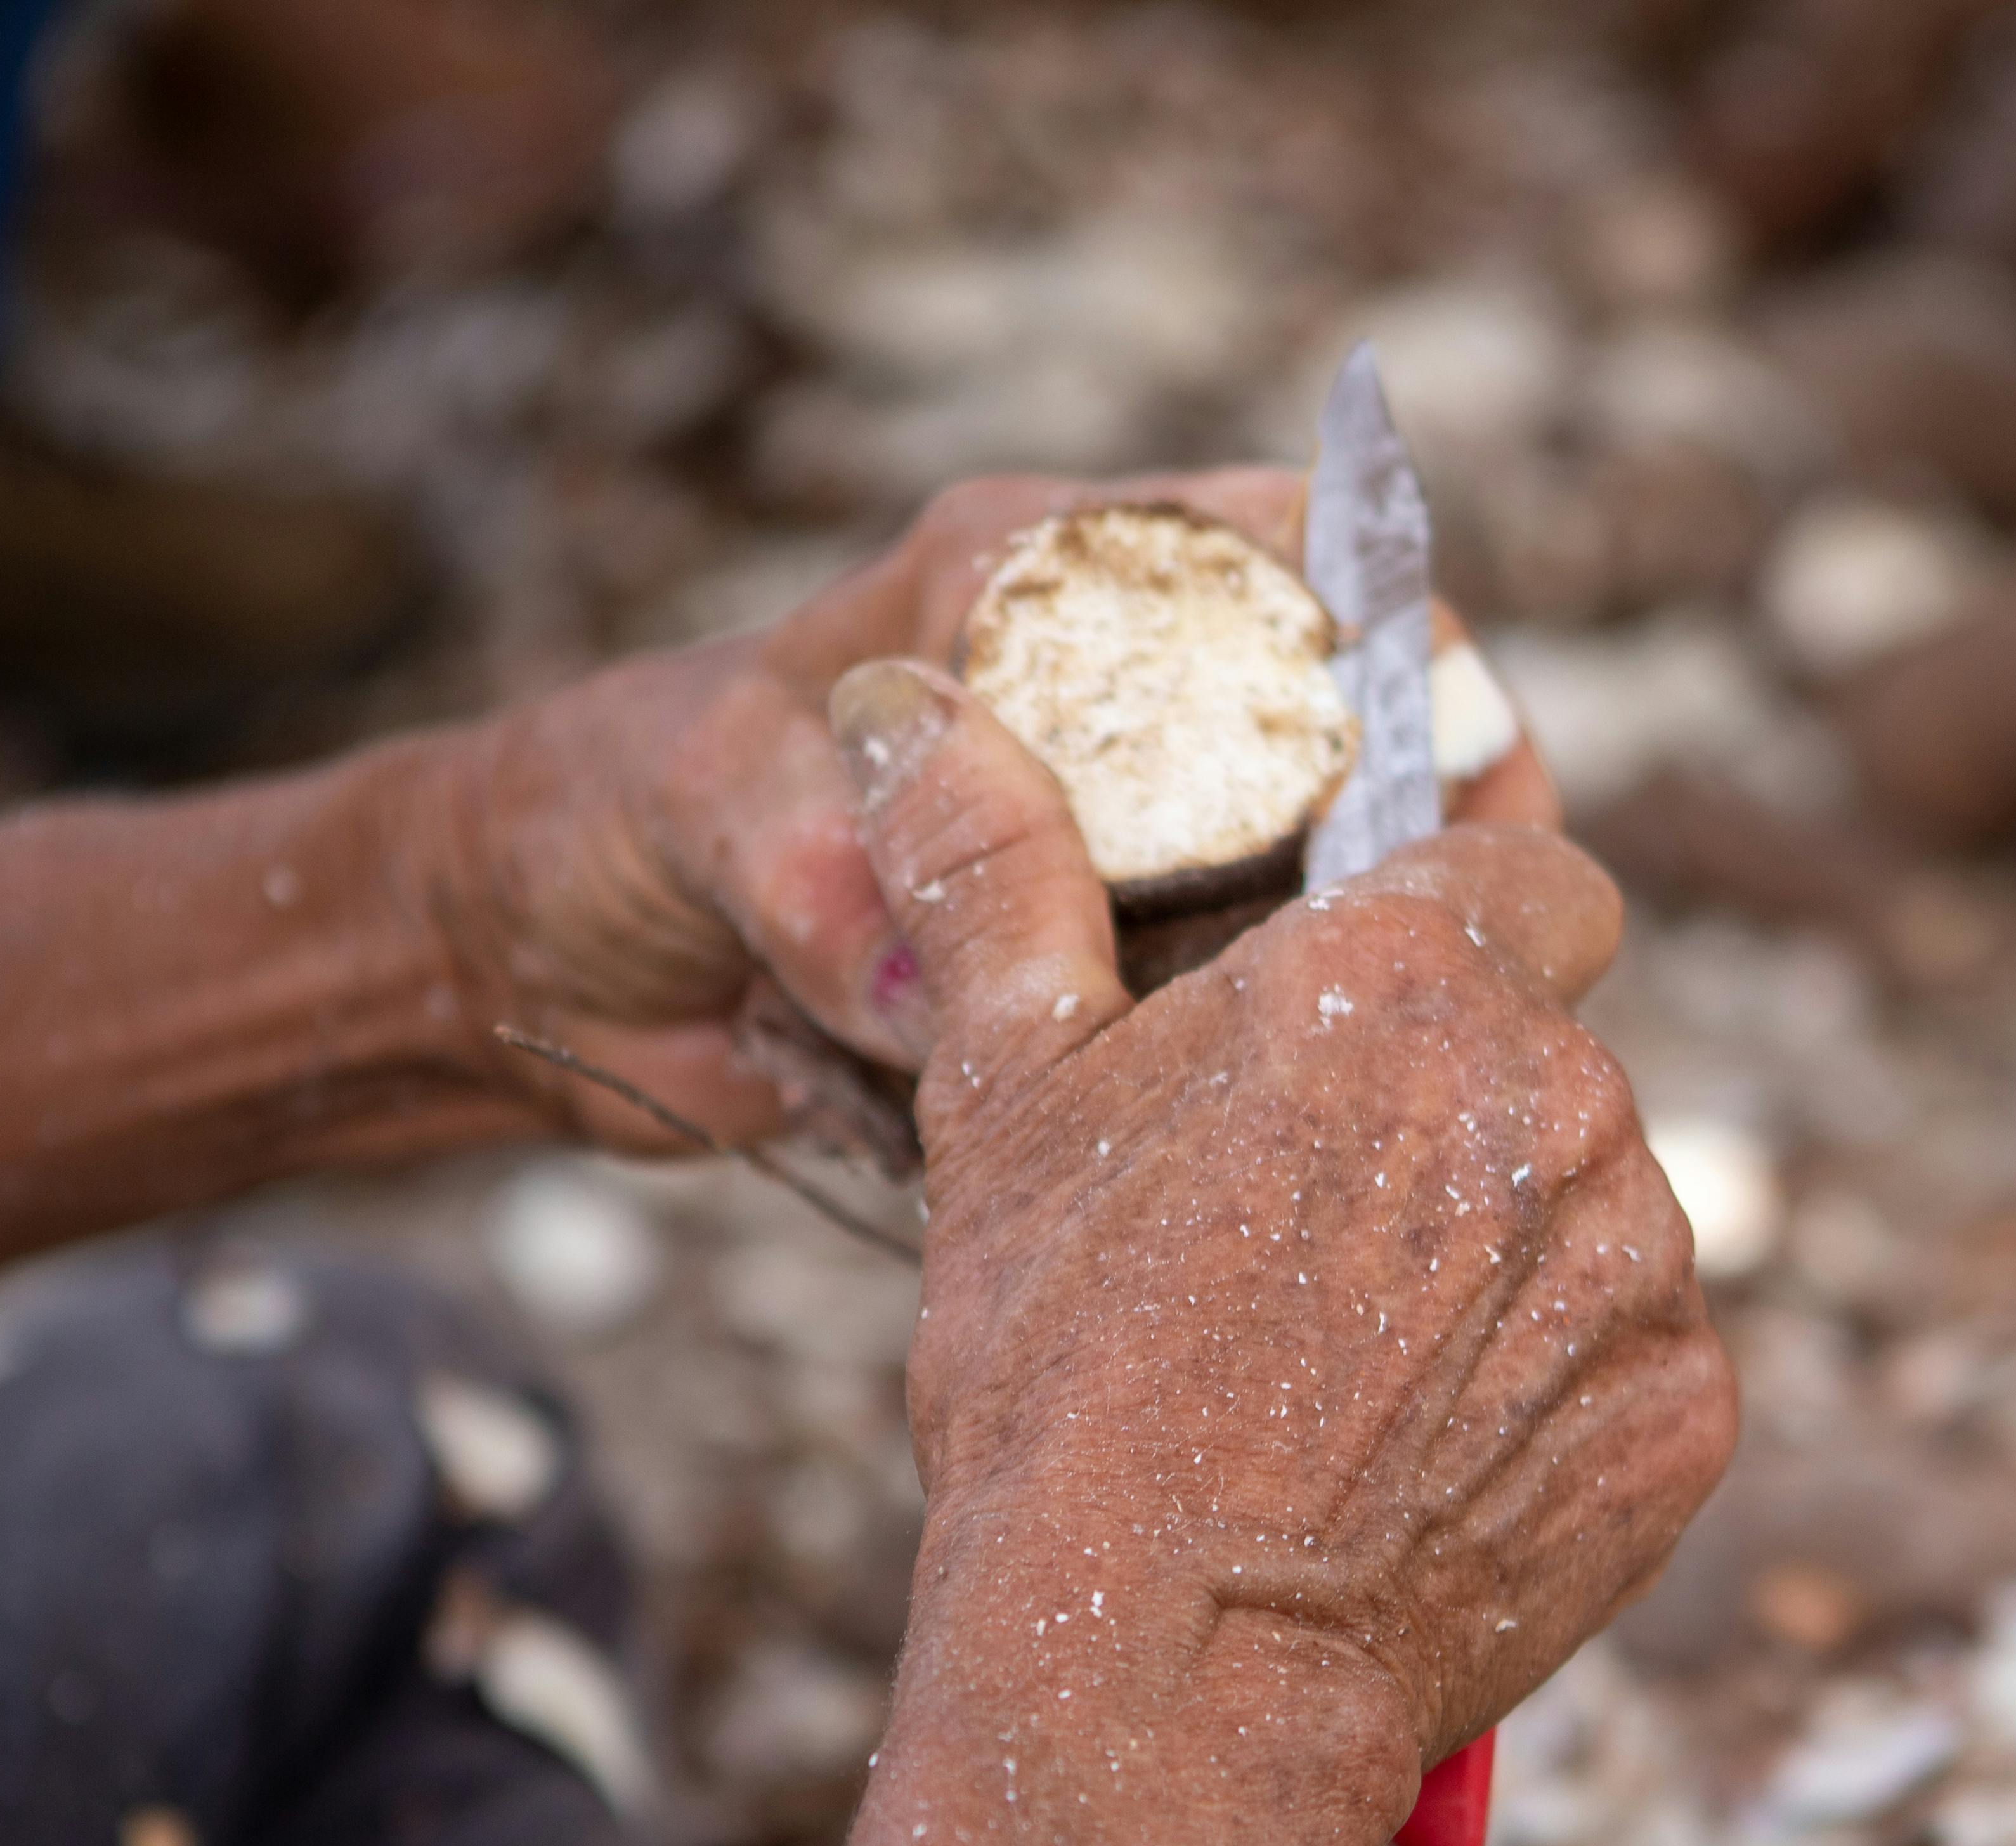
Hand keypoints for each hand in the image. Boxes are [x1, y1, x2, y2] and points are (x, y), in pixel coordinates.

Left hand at [417, 468, 1555, 1157]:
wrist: (534, 956)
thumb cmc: (598, 820)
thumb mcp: (688, 809)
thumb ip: (809, 877)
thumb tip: (933, 993)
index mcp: (1023, 582)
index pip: (1275, 547)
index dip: (1393, 637)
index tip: (1457, 773)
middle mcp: (1100, 696)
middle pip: (1344, 726)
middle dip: (1428, 832)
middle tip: (1481, 964)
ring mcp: (1109, 842)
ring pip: (1311, 880)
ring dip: (1354, 969)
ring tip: (1398, 1067)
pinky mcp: (1090, 969)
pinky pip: (1221, 1006)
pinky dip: (1260, 1062)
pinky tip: (1284, 1128)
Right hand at [835, 655, 1733, 1845]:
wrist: (1164, 1672)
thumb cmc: (1064, 1382)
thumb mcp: (1000, 1103)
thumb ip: (991, 879)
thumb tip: (912, 706)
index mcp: (1416, 980)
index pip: (1523, 869)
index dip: (1458, 930)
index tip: (1382, 1023)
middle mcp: (1567, 1097)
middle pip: (1549, 1061)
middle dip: (1456, 1126)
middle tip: (1308, 1246)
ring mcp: (1650, 1265)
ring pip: (1599, 1217)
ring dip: (1509, 1268)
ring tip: (1352, 1379)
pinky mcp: (1688, 1415)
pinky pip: (1636, 1366)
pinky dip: (1557, 1404)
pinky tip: (1427, 1469)